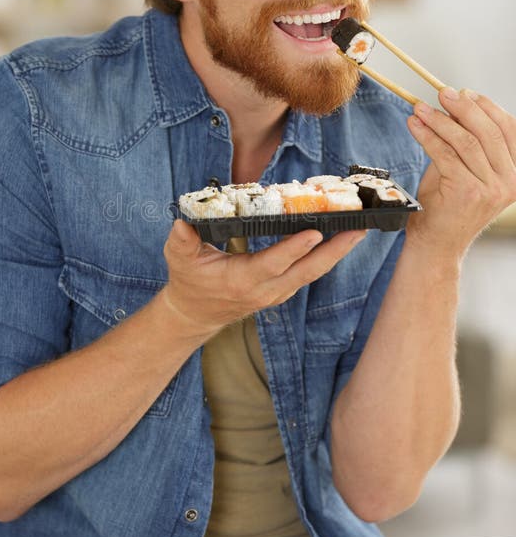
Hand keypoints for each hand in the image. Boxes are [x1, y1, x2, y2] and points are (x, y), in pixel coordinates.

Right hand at [161, 220, 365, 337]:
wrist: (196, 313)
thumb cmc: (189, 281)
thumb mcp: (179, 259)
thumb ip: (181, 241)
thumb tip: (183, 223)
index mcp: (241, 280)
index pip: (273, 264)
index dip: (294, 249)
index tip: (315, 232)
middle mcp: (264, 290)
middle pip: (306, 271)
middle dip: (334, 251)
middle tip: (358, 229)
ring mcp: (277, 293)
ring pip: (312, 274)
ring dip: (337, 253)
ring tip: (358, 230)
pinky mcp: (282, 291)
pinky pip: (309, 273)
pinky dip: (326, 257)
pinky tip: (340, 239)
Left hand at [407, 87, 515, 257]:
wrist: (438, 244)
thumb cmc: (450, 205)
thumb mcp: (465, 168)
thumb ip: (467, 141)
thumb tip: (455, 105)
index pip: (509, 129)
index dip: (486, 106)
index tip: (464, 92)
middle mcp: (512, 181)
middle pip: (488, 131)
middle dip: (463, 107)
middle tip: (441, 94)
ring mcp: (492, 188)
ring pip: (466, 141)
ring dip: (440, 120)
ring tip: (420, 108)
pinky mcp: (467, 191)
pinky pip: (445, 154)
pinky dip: (427, 135)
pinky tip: (414, 125)